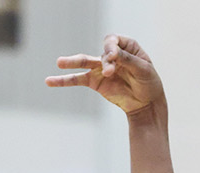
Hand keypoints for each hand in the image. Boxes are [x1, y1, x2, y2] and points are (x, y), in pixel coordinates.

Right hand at [46, 34, 163, 115]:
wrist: (146, 103)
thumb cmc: (148, 83)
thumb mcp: (143, 70)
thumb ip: (128, 60)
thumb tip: (111, 55)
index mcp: (126, 46)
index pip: (113, 41)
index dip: (112, 48)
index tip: (115, 59)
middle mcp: (111, 55)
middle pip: (101, 50)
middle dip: (106, 60)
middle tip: (109, 70)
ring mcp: (101, 68)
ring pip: (84, 62)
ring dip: (72, 62)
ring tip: (59, 62)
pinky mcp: (95, 82)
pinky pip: (77, 80)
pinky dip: (64, 80)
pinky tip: (50, 81)